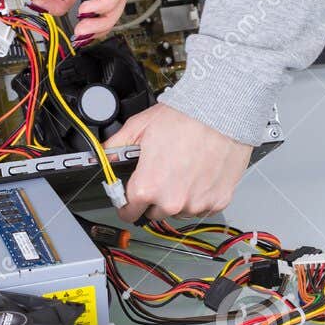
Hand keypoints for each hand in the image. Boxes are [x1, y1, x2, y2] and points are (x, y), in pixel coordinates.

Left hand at [103, 102, 253, 220]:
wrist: (220, 112)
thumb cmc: (184, 117)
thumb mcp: (139, 127)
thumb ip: (115, 147)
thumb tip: (104, 157)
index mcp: (147, 187)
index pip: (128, 212)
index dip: (127, 204)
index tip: (131, 198)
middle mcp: (171, 202)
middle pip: (154, 212)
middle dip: (154, 196)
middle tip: (162, 172)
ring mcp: (196, 204)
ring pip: (179, 210)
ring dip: (178, 196)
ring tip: (184, 169)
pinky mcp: (217, 201)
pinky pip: (202, 206)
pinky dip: (200, 194)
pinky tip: (200, 173)